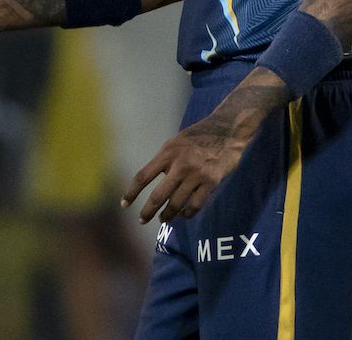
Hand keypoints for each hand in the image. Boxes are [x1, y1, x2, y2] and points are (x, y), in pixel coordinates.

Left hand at [121, 113, 251, 224]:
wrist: (227, 131)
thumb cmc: (198, 136)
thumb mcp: (176, 142)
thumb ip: (165, 160)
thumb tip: (153, 179)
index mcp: (167, 153)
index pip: (143, 176)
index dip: (131, 192)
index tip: (124, 204)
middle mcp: (180, 165)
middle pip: (158, 195)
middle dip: (148, 211)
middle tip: (142, 220)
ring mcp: (196, 175)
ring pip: (177, 203)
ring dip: (168, 215)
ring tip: (163, 219)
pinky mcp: (211, 182)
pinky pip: (196, 205)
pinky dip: (187, 213)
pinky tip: (183, 215)